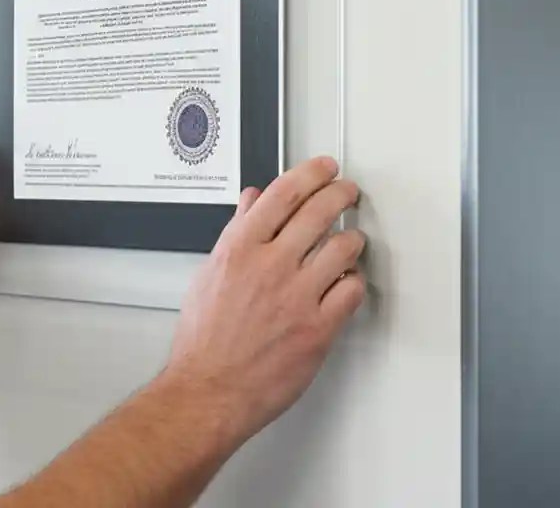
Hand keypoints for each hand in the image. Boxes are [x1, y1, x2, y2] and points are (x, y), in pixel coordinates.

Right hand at [161, 156, 364, 442]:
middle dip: (341, 194)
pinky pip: (353, 290)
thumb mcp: (209, 275)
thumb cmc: (205, 342)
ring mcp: (298, 297)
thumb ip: (234, 233)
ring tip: (351, 241)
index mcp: (240, 249)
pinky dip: (354, 281)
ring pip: (344, 248)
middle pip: (320, 211)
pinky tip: (347, 282)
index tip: (324, 168)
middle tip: (348, 192)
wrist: (209, 391)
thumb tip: (251, 203)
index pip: (283, 193)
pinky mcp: (319, 328)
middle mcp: (271, 267)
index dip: (311, 173)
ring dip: (352, 239)